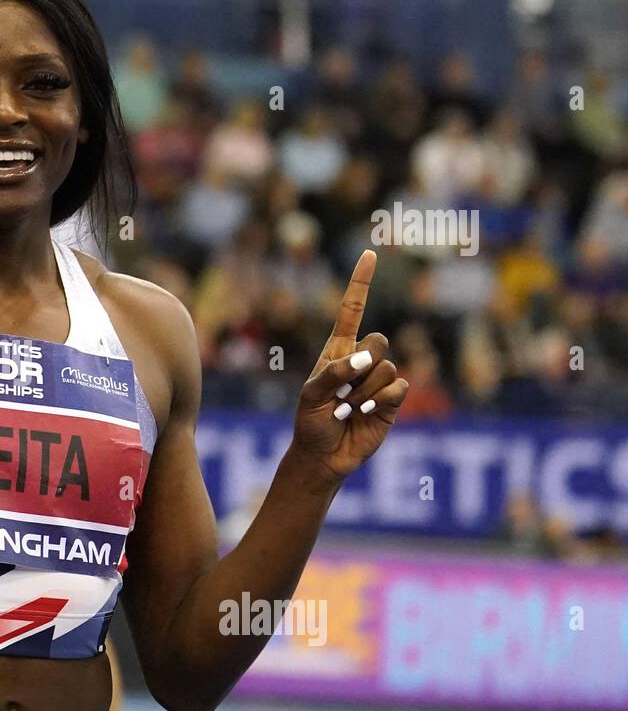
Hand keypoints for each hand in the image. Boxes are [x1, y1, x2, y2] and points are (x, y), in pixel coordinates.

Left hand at [291, 249, 409, 481]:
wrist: (323, 455)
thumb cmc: (311, 422)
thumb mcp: (311, 395)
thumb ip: (335, 372)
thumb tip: (367, 357)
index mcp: (337, 350)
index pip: (352, 310)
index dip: (361, 283)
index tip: (370, 254)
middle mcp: (361, 360)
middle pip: (378, 339)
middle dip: (362, 362)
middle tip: (343, 389)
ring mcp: (378, 379)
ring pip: (387, 366)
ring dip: (364, 390)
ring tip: (348, 407)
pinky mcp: (392, 400)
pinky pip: (398, 386)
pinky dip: (381, 399)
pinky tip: (365, 412)